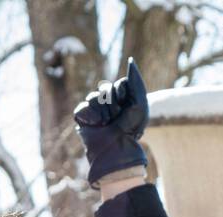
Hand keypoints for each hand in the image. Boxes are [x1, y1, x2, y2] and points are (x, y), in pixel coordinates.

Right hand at [73, 56, 148, 186]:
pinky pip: (83, 108)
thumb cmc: (131, 130)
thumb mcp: (139, 104)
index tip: (127, 105)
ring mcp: (94, 110)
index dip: (122, 93)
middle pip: (105, 89)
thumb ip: (136, 83)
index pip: (119, 84)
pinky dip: (91, 116)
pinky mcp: (83, 118)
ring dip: (103, 111)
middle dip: (113, 104)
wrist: (118, 147)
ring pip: (93, 97)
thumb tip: (132, 62)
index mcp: (122, 100)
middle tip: (116, 119)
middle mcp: (107, 104)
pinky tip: (97, 125)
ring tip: (107, 124)